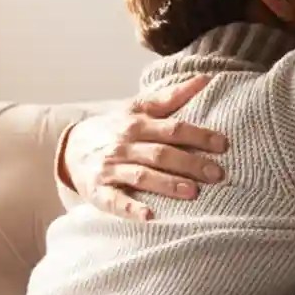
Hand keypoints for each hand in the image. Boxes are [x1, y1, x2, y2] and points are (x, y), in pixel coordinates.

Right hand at [62, 75, 227, 220]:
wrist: (71, 147)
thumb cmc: (115, 128)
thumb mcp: (138, 108)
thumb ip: (171, 96)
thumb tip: (205, 78)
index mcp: (136, 124)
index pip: (172, 129)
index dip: (198, 136)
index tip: (223, 145)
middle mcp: (123, 145)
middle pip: (160, 154)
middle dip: (190, 163)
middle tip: (217, 174)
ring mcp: (110, 169)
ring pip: (141, 176)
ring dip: (167, 184)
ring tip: (193, 192)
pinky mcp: (99, 192)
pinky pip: (115, 201)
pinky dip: (132, 209)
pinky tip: (150, 216)